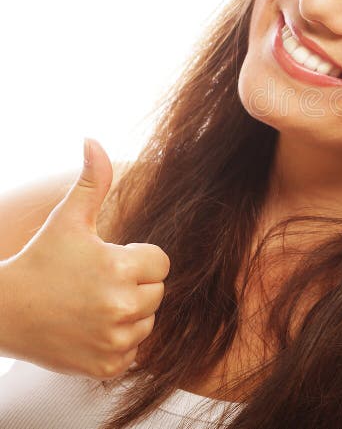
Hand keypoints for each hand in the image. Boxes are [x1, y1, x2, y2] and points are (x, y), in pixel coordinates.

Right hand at [0, 138, 169, 379]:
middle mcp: (121, 308)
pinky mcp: (107, 366)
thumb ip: (92, 180)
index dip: (139, 258)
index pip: (161, 262)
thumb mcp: (68, 219)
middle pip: (157, 292)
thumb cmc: (41, 261)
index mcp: (119, 269)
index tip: (111, 259)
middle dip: (135, 284)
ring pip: (149, 321)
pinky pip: (134, 350)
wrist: (4, 313)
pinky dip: (119, 342)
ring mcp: (114, 341)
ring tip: (93, 304)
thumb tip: (93, 140)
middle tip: (98, 282)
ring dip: (129, 313)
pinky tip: (92, 329)